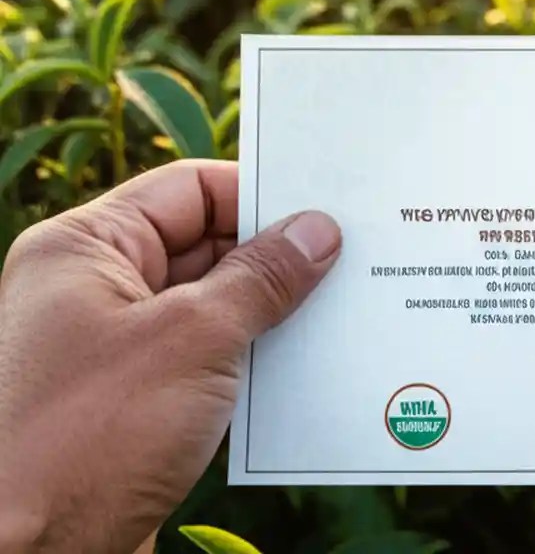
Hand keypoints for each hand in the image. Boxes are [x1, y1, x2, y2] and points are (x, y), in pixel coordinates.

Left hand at [0, 160, 341, 553]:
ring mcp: (117, 348)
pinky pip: (210, 361)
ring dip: (274, 315)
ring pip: (215, 307)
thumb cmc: (87, 437)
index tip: (329, 212)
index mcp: (86, 249)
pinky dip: (256, 361)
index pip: (190, 191)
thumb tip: (318, 232)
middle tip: (354, 265)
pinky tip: (309, 369)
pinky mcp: (138, 402)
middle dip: (278, 259)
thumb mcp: (193, 340)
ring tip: (344, 315)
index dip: (261, 197)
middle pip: (207, 246)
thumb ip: (262, 279)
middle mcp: (96, 289)